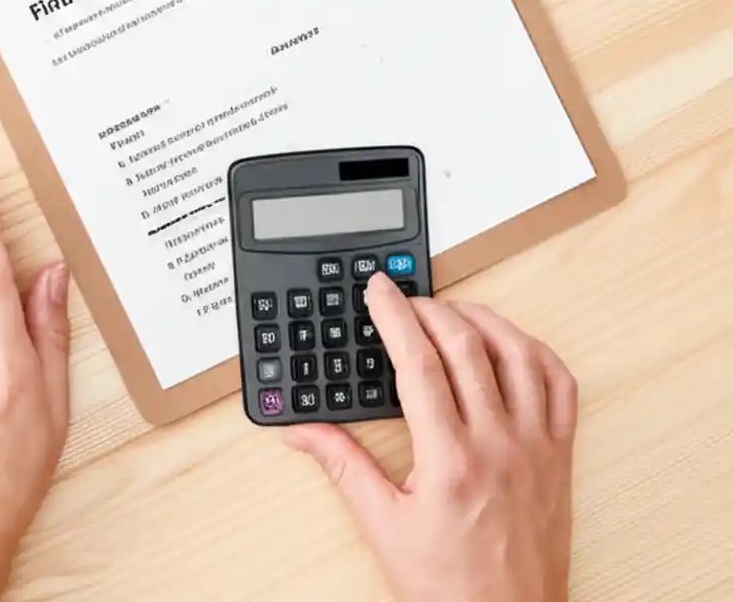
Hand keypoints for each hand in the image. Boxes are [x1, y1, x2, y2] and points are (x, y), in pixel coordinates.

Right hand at [284, 273, 577, 601]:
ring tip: (454, 311)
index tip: (379, 291)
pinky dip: (537, 353)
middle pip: (466, 347)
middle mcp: (499, 444)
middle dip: (431, 309)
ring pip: (519, 356)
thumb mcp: (381, 524)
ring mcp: (536, 447)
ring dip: (484, 320)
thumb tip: (302, 431)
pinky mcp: (559, 456)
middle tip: (405, 298)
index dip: (394, 317)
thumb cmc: (449, 585)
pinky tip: (513, 345)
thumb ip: (341, 465)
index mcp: (450, 459)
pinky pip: (561, 387)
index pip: (418, 364)